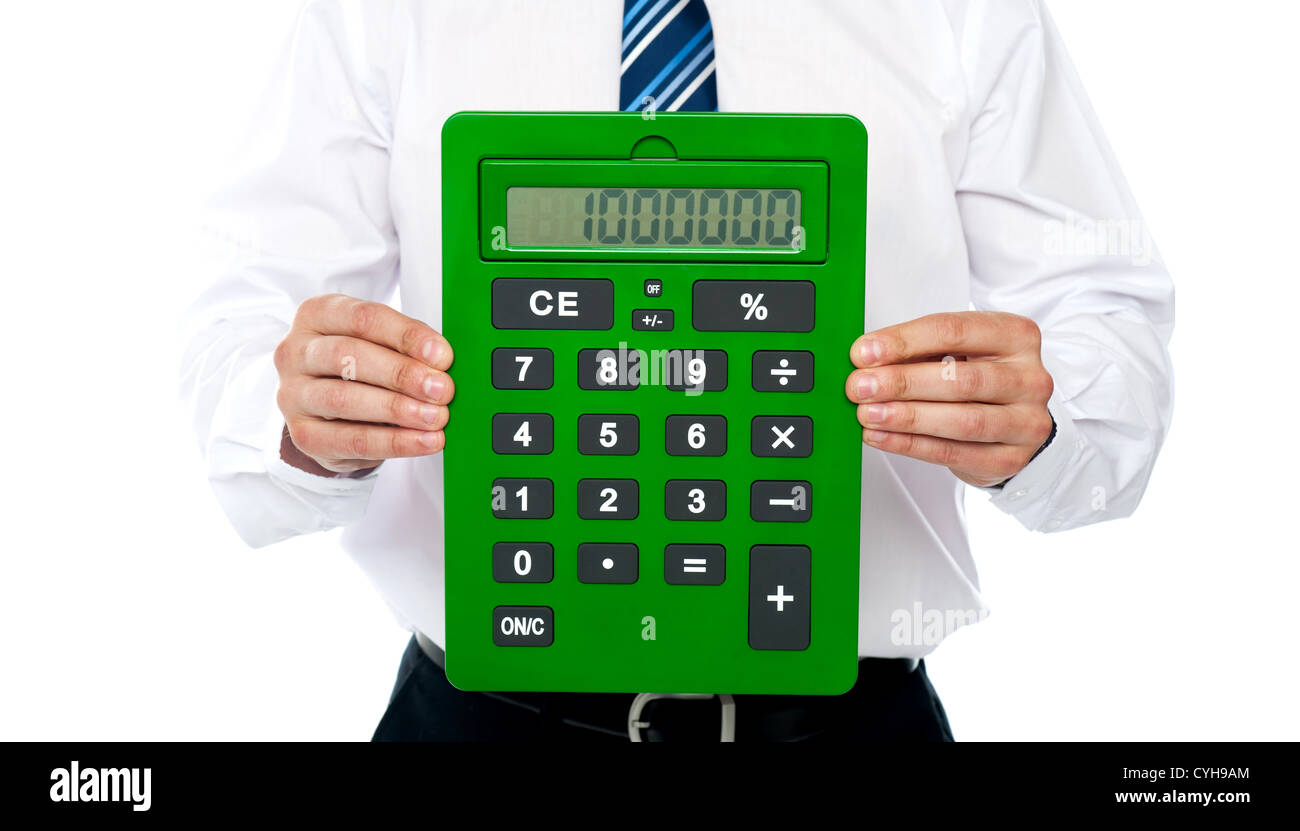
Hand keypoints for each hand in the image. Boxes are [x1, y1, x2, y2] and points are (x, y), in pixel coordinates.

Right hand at [273, 294, 454, 474]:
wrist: (332, 414)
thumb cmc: (362, 367)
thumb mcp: (380, 344)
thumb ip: (406, 346)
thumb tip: (441, 361)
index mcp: (316, 315)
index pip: (363, 318)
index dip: (406, 336)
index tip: (442, 356)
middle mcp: (296, 351)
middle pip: (349, 356)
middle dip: (402, 373)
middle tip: (441, 389)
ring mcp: (292, 395)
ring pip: (344, 399)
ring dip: (398, 409)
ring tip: (435, 417)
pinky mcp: (302, 435)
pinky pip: (351, 441)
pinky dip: (394, 443)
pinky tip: (424, 441)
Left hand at [845, 311, 1053, 486]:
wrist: (1012, 422)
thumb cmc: (977, 377)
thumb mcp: (955, 351)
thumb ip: (916, 351)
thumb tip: (866, 358)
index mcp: (1016, 336)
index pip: (954, 331)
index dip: (904, 341)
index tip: (864, 352)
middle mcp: (1029, 378)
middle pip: (960, 379)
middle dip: (902, 383)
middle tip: (860, 386)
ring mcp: (1026, 421)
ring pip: (962, 421)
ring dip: (907, 417)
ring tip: (868, 414)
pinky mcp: (1011, 458)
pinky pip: (954, 453)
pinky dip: (910, 445)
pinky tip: (881, 436)